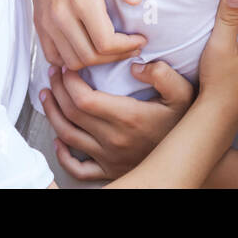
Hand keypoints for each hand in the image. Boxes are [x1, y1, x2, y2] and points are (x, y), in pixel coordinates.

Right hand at [28, 0, 145, 69]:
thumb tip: (135, 1)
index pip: (106, 42)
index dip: (127, 47)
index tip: (140, 40)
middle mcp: (59, 14)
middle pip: (90, 57)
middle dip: (116, 57)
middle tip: (132, 47)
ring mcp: (46, 22)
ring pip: (72, 61)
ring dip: (95, 62)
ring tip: (112, 50)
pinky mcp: (39, 24)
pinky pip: (53, 57)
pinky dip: (71, 61)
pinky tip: (87, 50)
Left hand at [40, 60, 193, 180]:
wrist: (189, 158)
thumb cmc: (184, 123)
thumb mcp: (183, 93)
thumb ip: (162, 74)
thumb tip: (135, 67)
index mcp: (128, 118)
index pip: (84, 100)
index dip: (69, 82)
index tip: (66, 67)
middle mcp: (114, 139)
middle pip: (71, 114)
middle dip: (57, 90)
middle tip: (54, 74)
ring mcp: (109, 158)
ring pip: (68, 137)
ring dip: (53, 115)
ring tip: (48, 96)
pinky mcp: (109, 171)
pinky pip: (79, 169)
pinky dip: (63, 156)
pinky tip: (59, 140)